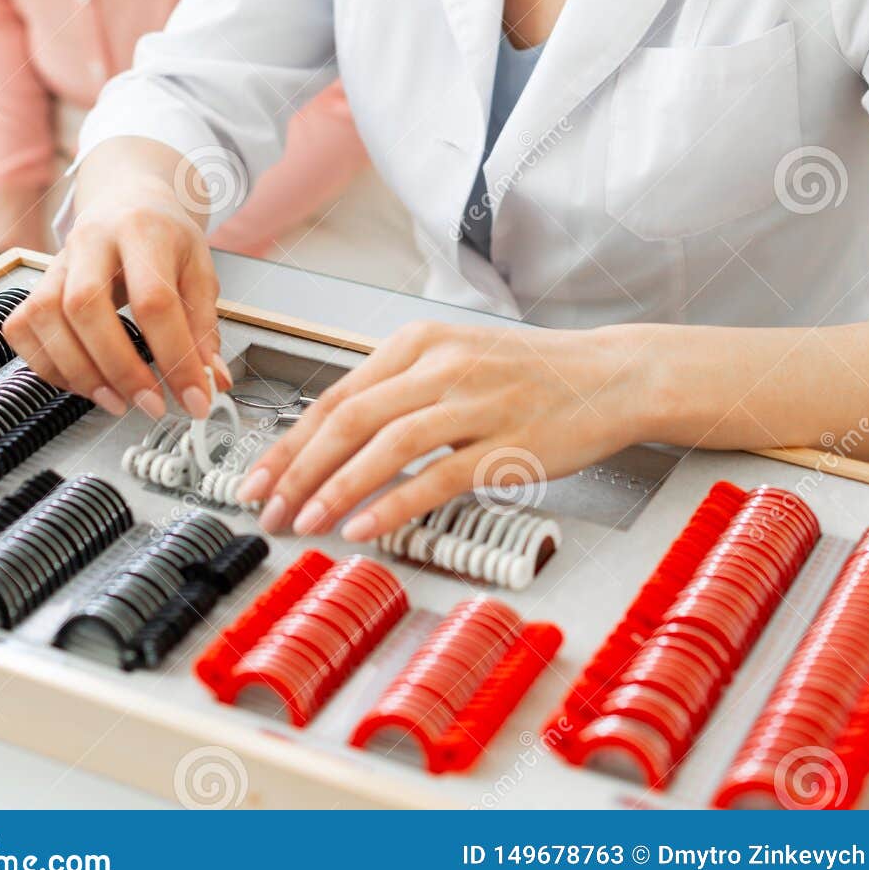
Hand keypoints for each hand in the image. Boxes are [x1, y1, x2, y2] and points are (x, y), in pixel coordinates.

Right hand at [2, 170, 229, 419]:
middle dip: (120, 367)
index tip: (194, 399)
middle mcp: (92, 240)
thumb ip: (204, 326)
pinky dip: (48, 365)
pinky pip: (22, 327)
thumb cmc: (164, 236)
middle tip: (152, 404)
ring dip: (81, 372)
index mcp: (142, 230)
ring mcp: (58, 260)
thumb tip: (210, 381)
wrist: (128, 199)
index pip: (154, 299)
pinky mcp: (37, 282)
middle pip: (86, 305)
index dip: (175, 356)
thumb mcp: (199, 270)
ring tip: (118, 401)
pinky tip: (83, 381)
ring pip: (46, 316)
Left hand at [236, 319, 654, 539]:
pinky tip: (365, 528)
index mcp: (420, 342)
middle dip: (298, 468)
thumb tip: (334, 437)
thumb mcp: (456, 359)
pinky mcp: (505, 443)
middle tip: (267, 507)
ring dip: (336, 487)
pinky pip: (436, 476)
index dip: (290, 441)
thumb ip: (399, 390)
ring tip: (306, 521)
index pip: (337, 394)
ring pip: (385, 445)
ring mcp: (474, 403)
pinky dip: (394, 503)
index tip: (258, 477)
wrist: (610, 375)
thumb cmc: (531, 373)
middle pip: (350, 418)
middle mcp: (441, 365)